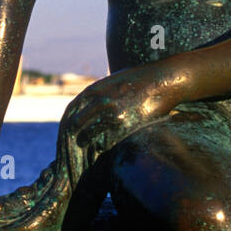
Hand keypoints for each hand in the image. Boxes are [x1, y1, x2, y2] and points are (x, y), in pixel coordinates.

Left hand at [57, 67, 178, 178]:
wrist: (163, 80)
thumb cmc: (141, 79)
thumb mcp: (114, 80)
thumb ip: (101, 91)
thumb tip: (91, 103)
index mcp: (95, 89)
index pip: (71, 109)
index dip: (67, 122)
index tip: (67, 132)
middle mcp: (100, 101)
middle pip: (76, 124)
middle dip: (73, 136)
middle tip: (74, 146)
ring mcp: (112, 114)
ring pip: (88, 135)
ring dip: (87, 144)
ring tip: (87, 151)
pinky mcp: (125, 125)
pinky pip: (105, 143)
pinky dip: (102, 149)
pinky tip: (102, 151)